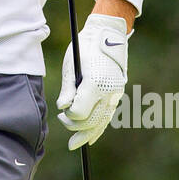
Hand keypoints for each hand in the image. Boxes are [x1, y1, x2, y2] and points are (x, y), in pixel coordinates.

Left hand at [56, 13, 129, 149]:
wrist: (108, 36)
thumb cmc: (85, 49)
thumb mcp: (71, 65)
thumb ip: (68, 89)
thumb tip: (63, 108)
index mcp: (95, 83)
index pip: (80, 112)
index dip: (69, 115)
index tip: (61, 111)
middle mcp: (108, 92)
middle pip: (91, 120)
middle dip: (74, 125)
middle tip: (62, 120)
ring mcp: (115, 94)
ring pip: (101, 122)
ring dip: (86, 134)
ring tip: (74, 143)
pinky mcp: (116, 95)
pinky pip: (108, 117)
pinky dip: (99, 129)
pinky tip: (90, 140)